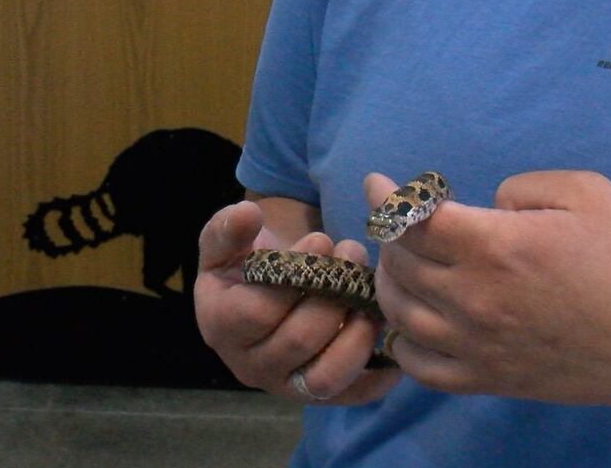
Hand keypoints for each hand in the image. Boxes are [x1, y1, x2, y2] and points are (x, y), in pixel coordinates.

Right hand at [195, 201, 399, 402]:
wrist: (260, 296)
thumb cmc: (244, 266)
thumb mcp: (225, 244)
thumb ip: (228, 229)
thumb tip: (248, 215)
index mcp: (220, 327)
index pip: (256, 312)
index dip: (294, 276)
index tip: (321, 240)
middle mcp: (249, 366)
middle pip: (298, 341)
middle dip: (333, 294)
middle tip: (353, 256)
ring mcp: (285, 386)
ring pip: (326, 375)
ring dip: (357, 333)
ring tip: (369, 295)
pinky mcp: (319, 396)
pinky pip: (352, 395)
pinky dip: (377, 376)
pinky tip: (390, 341)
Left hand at [370, 170, 610, 407]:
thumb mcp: (584, 191)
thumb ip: (521, 186)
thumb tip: (486, 207)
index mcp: (496, 247)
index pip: (410, 220)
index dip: (384, 197)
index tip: (376, 183)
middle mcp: (475, 299)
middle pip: (399, 263)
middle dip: (390, 234)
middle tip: (402, 222)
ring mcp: (478, 345)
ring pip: (399, 312)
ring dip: (391, 282)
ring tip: (403, 264)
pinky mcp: (488, 379)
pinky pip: (419, 365)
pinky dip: (402, 340)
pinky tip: (413, 319)